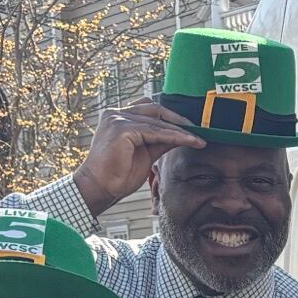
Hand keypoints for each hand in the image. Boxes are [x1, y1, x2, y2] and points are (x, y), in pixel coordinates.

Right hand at [74, 97, 205, 216]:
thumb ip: (159, 141)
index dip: (170, 117)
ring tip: (197, 140)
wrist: (100, 188)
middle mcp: (115, 114)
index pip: (148, 110)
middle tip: (197, 131)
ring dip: (180, 130)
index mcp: (117, 117)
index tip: (189, 128)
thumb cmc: (118, 175)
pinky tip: (188, 142)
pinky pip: (155, 132)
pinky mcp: (121, 129)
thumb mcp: (145, 153)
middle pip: (154, 109)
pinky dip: (174, 137)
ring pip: (157, 121)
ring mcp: (117, 119)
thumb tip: (180, 135)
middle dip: (178, 120)